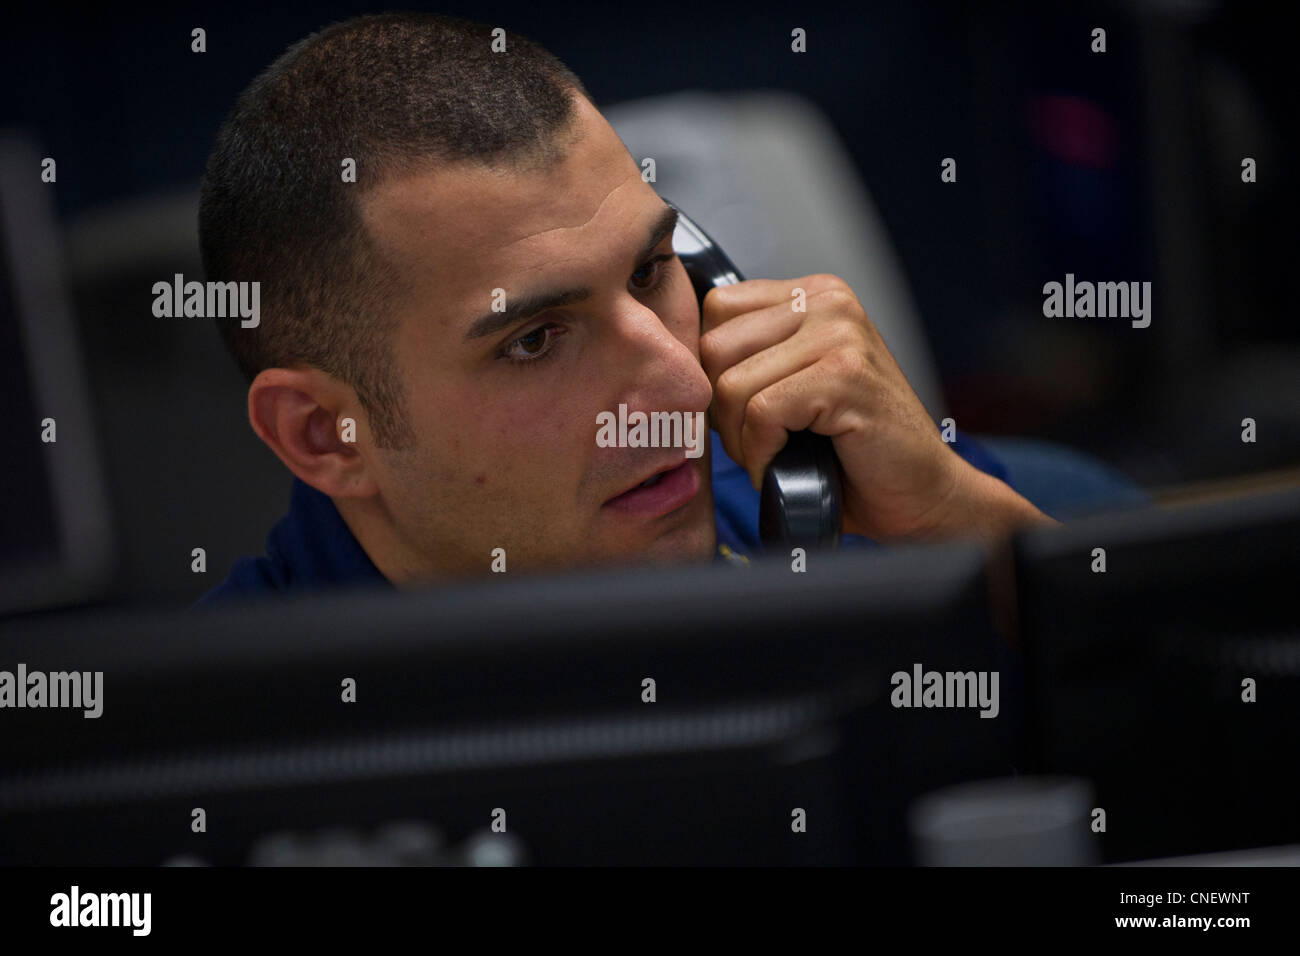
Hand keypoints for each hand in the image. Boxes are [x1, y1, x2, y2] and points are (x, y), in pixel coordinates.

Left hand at [699, 273, 1052, 541]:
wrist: (920, 494)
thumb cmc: (850, 451)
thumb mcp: (790, 386)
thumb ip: (747, 359)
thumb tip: (673, 364)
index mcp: (811, 296)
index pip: (714, 312)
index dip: (714, 373)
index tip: (745, 412)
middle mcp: (827, 302)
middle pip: (714, 348)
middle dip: (724, 410)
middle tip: (762, 441)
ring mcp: (840, 334)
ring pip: (731, 383)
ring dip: (743, 437)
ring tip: (779, 452)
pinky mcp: (845, 375)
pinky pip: (760, 412)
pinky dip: (763, 452)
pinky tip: (789, 462)